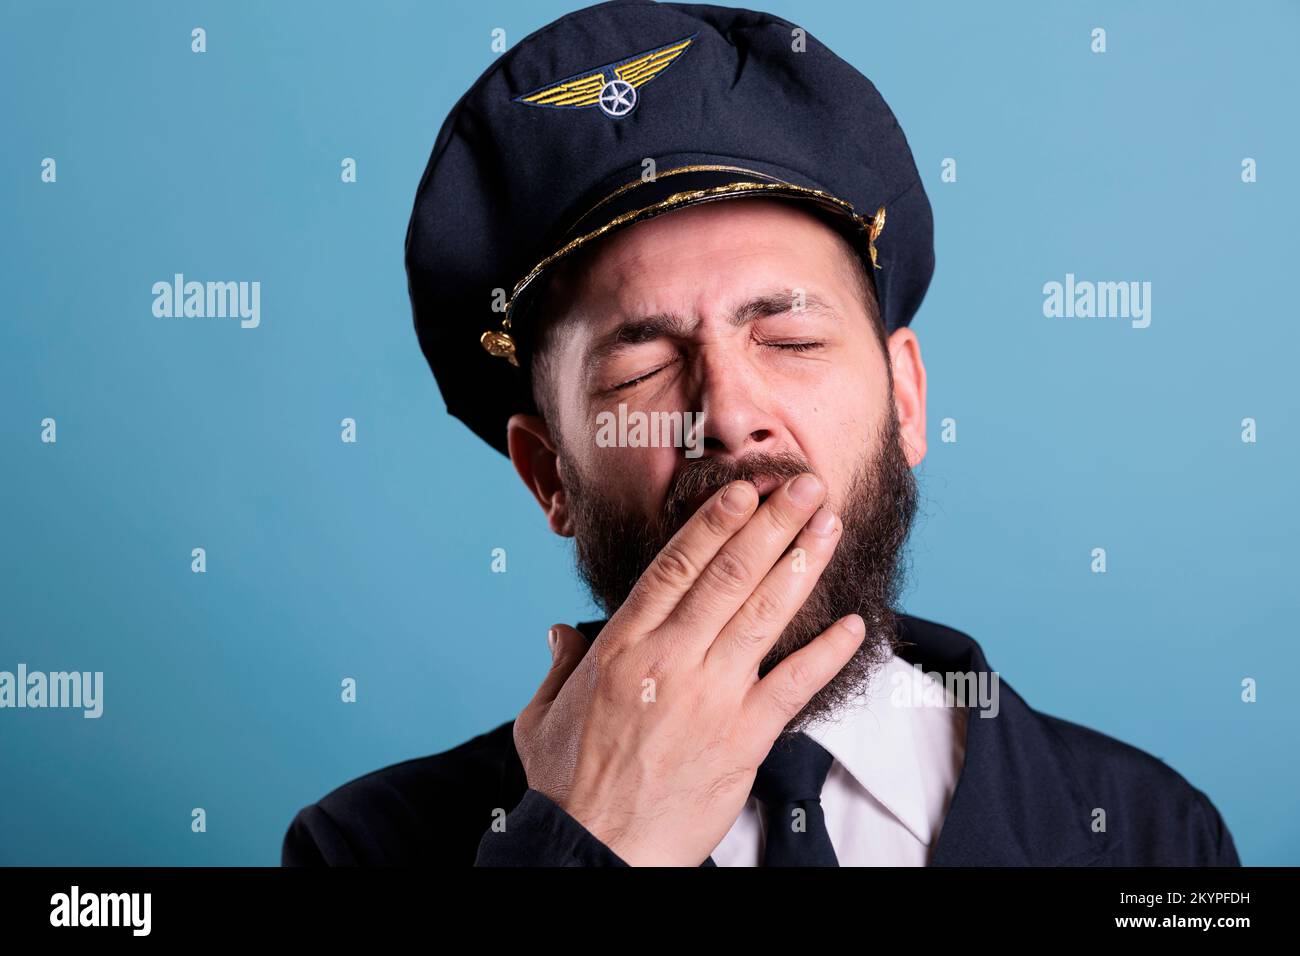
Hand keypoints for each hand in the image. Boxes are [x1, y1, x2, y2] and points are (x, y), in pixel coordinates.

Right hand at [512, 472, 864, 865]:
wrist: (596, 852)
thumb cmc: (569, 785)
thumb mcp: (542, 716)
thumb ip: (559, 665)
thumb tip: (563, 632)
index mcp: (621, 646)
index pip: (677, 567)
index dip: (715, 522)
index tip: (745, 490)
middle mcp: (670, 661)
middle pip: (730, 575)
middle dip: (773, 524)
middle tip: (806, 485)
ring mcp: (711, 698)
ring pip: (764, 615)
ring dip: (802, 564)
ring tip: (830, 524)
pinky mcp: (744, 739)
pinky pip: (794, 685)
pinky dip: (827, 652)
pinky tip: (854, 624)